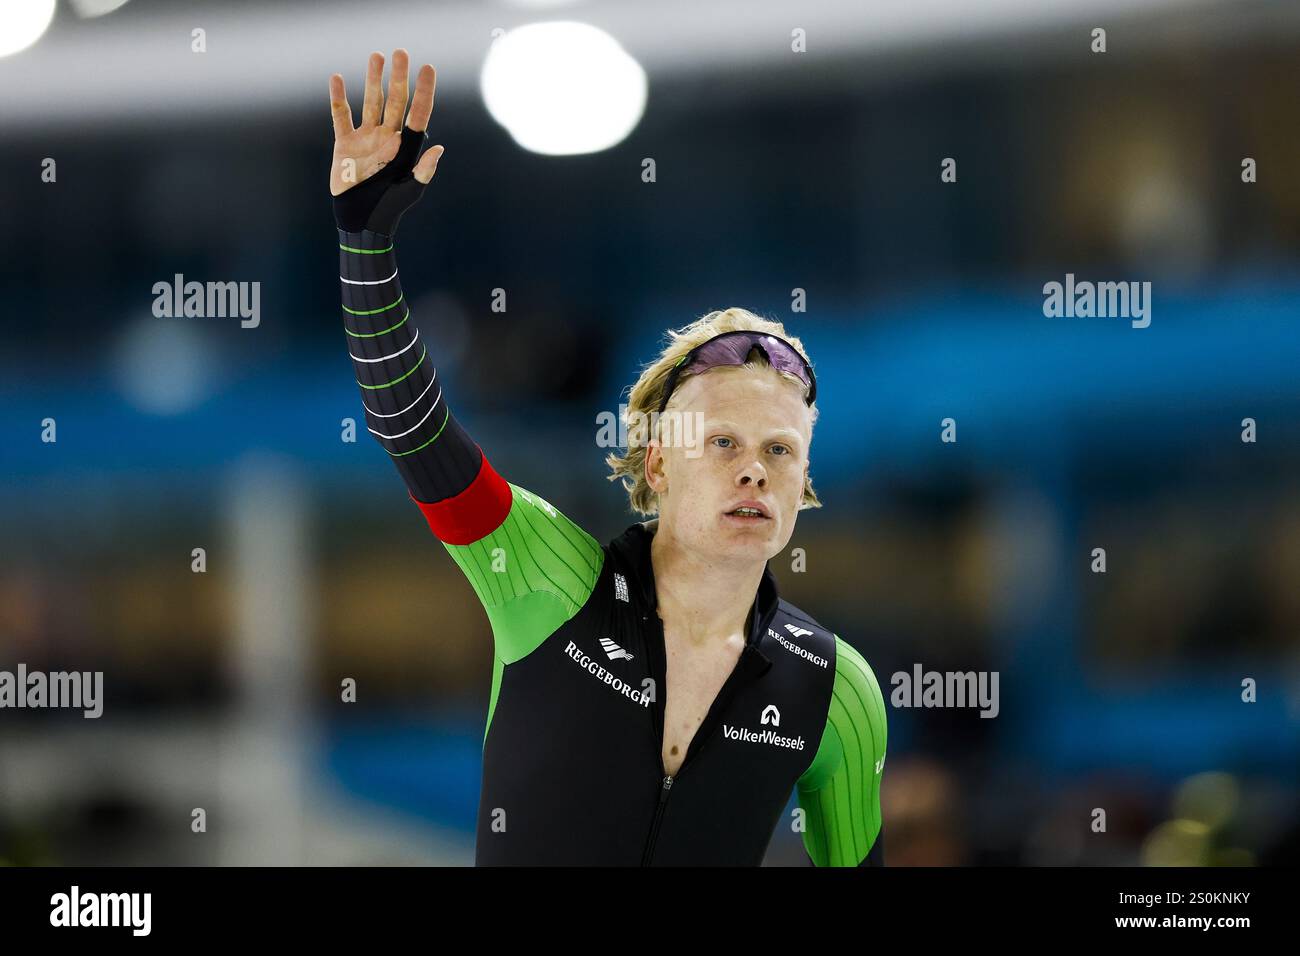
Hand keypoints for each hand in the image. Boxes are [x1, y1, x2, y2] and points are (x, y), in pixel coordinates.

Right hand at [329, 49, 443, 196]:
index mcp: (405, 147)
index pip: (417, 114)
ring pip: (370, 102)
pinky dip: (339, 98)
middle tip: (401, 53)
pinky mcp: (344, 144)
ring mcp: (366, 139)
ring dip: (372, 80)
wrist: (362, 222)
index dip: (423, 92)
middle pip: (395, 101)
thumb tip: (438, 149)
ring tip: (376, 56)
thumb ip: (423, 171)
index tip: (428, 69)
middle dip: (398, 77)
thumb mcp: (409, 191)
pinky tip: (338, 79)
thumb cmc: (389, 209)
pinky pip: (341, 117)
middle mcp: (387, 138)